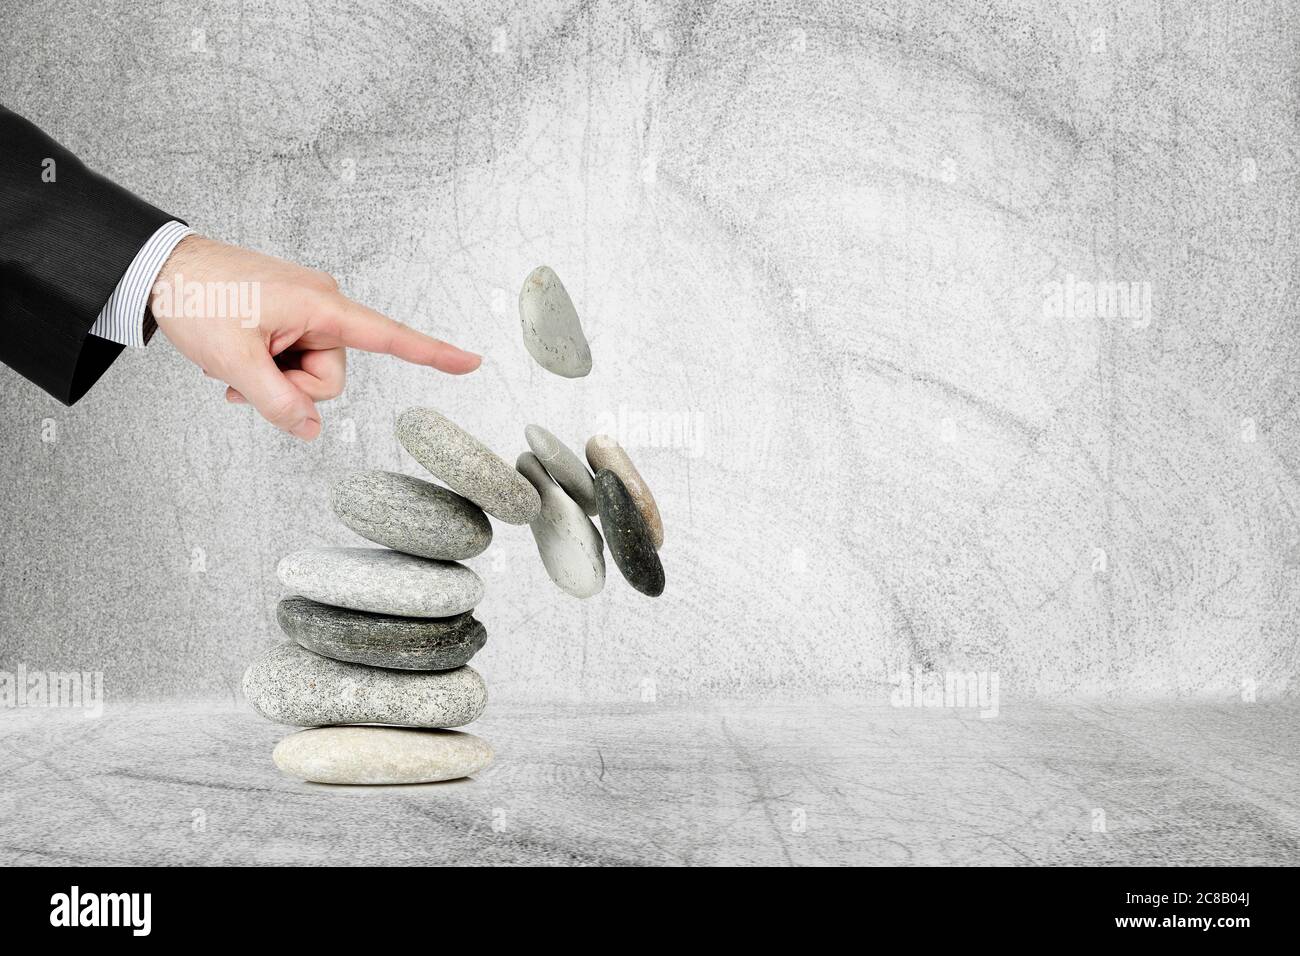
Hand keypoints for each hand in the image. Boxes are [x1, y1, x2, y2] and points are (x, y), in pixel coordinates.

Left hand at [150, 235, 480, 439]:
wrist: (159, 265)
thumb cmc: (198, 300)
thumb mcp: (235, 363)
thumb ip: (279, 403)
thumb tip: (312, 431)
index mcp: (322, 307)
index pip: (391, 336)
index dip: (434, 354)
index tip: (472, 362)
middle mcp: (324, 304)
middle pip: (333, 375)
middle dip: (293, 387)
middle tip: (246, 373)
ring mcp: (306, 309)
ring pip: (310, 371)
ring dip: (274, 379)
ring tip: (234, 363)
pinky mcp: (290, 313)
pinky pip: (295, 356)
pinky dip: (270, 368)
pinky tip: (237, 362)